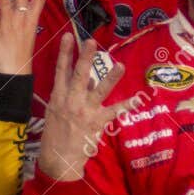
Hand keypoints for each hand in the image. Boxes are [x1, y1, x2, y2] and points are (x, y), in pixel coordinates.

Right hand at [37, 34, 134, 181]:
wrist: (57, 158)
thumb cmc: (55, 133)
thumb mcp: (56, 110)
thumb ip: (71, 92)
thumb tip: (89, 78)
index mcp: (58, 96)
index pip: (61, 70)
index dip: (65, 52)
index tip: (69, 36)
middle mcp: (71, 101)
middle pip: (78, 75)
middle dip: (85, 57)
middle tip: (91, 41)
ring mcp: (84, 111)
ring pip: (99, 91)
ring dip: (110, 78)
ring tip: (120, 65)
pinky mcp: (96, 122)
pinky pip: (114, 111)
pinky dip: (126, 105)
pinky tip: (138, 100)